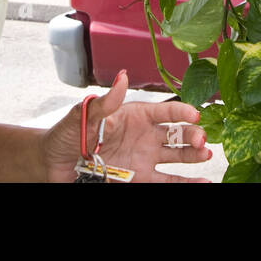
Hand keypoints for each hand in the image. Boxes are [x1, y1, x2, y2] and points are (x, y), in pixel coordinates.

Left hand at [41, 71, 211, 182]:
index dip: (180, 111)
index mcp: (135, 116)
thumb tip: (122, 78)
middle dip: (192, 135)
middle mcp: (145, 136)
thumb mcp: (84, 115)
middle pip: (176, 134)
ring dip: (193, 156)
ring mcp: (144, 158)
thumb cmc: (68, 134)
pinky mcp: (140, 179)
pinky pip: (166, 181)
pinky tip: (203, 181)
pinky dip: (185, 182)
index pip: (164, 111)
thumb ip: (105, 102)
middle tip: (201, 140)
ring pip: (176, 157)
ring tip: (206, 156)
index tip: (194, 113)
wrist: (54, 163)